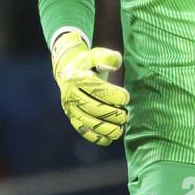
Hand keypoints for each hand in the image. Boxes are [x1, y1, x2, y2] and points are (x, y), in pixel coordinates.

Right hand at [51, 31, 128, 145]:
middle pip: (93, 108)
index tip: (126, 97)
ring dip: (106, 129)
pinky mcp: (72, 118)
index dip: (113, 95)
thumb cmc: (87, 63)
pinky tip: (110, 139)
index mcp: (77, 78)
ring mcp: (70, 108)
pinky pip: (84, 132)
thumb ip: (106, 57)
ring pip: (88, 123)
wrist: (67, 70)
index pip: (97, 90)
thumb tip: (117, 61)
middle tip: (126, 115)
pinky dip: (97, 138)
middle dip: (112, 114)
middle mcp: (71, 95)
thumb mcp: (94, 55)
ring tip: (120, 129)